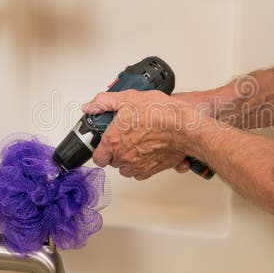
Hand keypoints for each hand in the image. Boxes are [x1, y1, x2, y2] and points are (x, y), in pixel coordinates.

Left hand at [81, 90, 198, 180]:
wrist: (184, 126)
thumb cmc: (159, 113)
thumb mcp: (128, 98)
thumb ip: (104, 103)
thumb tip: (90, 107)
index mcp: (114, 141)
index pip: (98, 157)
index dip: (100, 151)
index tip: (105, 145)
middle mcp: (124, 156)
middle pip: (112, 162)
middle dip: (115, 153)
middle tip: (125, 139)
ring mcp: (139, 165)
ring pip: (126, 170)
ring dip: (128, 161)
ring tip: (136, 146)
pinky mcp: (153, 169)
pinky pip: (141, 174)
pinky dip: (142, 166)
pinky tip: (147, 153)